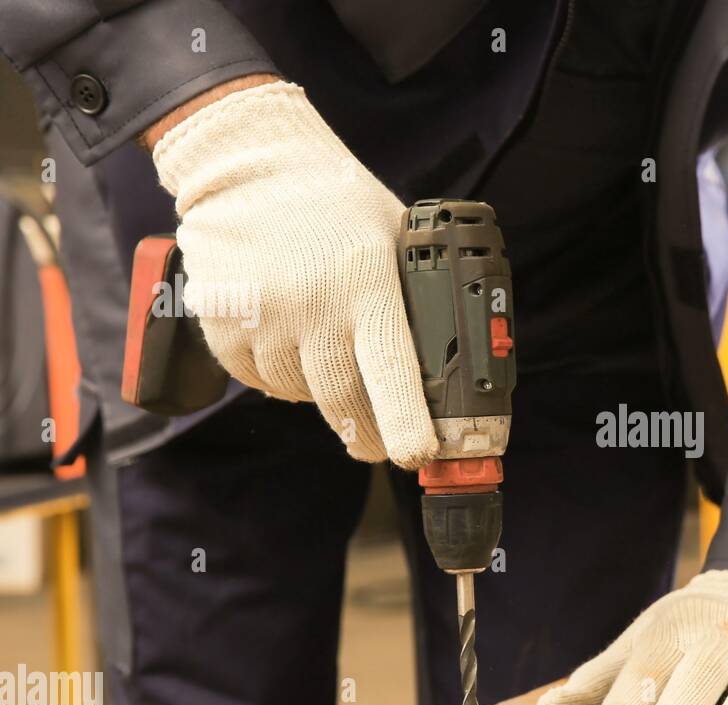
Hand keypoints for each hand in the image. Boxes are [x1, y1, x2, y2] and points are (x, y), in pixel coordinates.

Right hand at [151, 80, 436, 466]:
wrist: (247, 162)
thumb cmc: (338, 203)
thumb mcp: (395, 237)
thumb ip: (416, 294)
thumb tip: (445, 363)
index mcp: (367, 285)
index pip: (392, 374)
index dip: (407, 426)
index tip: (417, 456)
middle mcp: (313, 306)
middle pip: (344, 403)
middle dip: (369, 435)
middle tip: (381, 446)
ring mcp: (261, 317)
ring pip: (301, 394)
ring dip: (320, 393)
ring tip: (326, 355)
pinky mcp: (220, 323)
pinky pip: (259, 379)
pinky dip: (279, 375)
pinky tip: (288, 341)